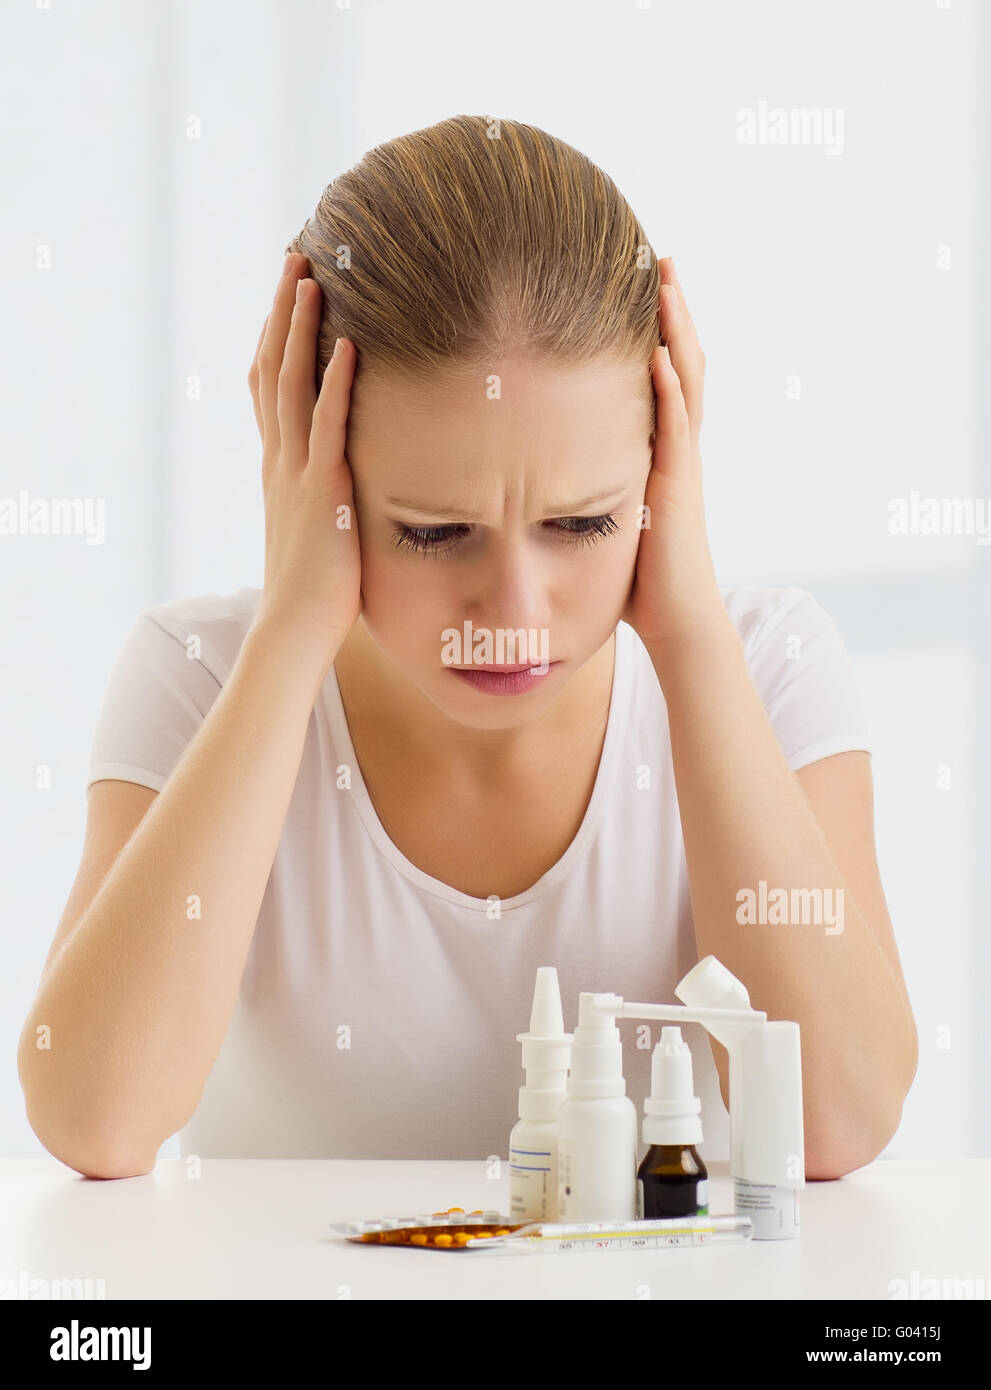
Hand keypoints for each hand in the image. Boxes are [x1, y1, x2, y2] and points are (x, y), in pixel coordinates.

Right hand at [247, 253, 362, 658]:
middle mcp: (280, 460)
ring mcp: (297, 473)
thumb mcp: (315, 529)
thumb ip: (324, 497)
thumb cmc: (313, 590)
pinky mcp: (324, 492)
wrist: (293, 630)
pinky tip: (348, 346)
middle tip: (294, 258)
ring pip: (292, 386)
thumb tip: (343, 484)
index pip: (270, 386)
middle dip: (282, 311)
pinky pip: (329, 428)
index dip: (276, 336)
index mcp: (278, 466)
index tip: (286, 293)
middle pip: (273, 368)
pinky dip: (336, 384)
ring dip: (300, 329)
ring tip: (311, 277)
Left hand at [622, 257, 725, 663]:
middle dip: (671, 311)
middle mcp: (676, 448)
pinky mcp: (677, 485)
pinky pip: (676, 425)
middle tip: (658, 259)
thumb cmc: (638, 581)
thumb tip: (537, 474)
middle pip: (679, 362)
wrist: (674, 620)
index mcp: (659, 451)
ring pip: (686, 381)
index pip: (659, 375)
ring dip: (676, 329)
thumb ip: (582, 489)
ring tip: (664, 281)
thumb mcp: (605, 518)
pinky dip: (669, 385)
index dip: (654, 329)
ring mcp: (681, 463)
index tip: (636, 285)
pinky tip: (656, 350)